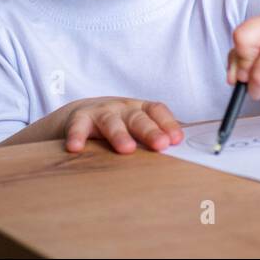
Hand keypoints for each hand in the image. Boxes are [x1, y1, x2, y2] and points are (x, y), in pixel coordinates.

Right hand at [60, 97, 183, 153]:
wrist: (79, 115)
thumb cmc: (118, 125)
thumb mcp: (136, 126)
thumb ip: (156, 136)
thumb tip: (184, 150)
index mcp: (140, 109)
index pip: (157, 111)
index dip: (168, 124)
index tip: (177, 140)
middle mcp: (122, 108)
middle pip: (138, 119)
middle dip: (150, 132)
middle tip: (161, 145)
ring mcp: (101, 112)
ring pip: (111, 122)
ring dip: (119, 135)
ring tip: (126, 149)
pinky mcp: (79, 119)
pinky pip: (78, 127)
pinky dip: (77, 136)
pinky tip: (76, 148)